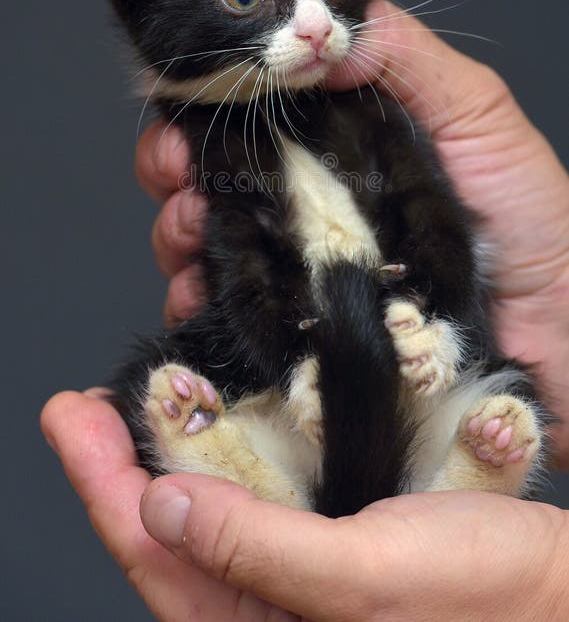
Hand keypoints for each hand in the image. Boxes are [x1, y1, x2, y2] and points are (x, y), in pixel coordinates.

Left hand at [39, 392, 568, 621]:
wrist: (558, 591)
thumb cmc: (483, 603)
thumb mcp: (362, 581)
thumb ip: (258, 552)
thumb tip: (164, 505)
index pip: (154, 558)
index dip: (102, 483)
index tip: (71, 416)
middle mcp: (269, 609)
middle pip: (169, 531)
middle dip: (120, 463)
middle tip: (86, 402)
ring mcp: (297, 573)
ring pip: (209, 507)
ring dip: (170, 450)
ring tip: (138, 398)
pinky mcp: (327, 537)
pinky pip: (258, 492)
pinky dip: (231, 448)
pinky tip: (221, 413)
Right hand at [139, 0, 568, 464]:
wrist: (562, 334)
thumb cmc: (536, 224)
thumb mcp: (481, 118)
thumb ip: (411, 61)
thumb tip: (327, 38)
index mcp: (348, 144)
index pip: (258, 116)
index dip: (206, 110)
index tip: (179, 117)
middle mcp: (320, 200)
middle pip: (219, 176)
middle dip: (176, 171)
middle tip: (176, 178)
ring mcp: (311, 265)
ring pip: (212, 240)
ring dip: (179, 232)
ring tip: (188, 238)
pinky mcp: (309, 326)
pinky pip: (234, 311)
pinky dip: (198, 299)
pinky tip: (196, 294)